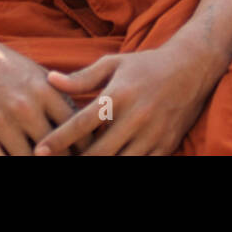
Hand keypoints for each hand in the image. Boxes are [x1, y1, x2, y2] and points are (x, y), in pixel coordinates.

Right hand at [0, 28, 81, 155]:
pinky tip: (18, 160)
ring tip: (44, 160)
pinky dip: (11, 165)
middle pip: (57, 149)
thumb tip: (85, 119)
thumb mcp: (37, 73)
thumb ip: (60, 96)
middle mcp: (25, 108)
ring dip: (38, 162)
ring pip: (30, 160)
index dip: (87, 145)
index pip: (76, 127)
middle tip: (72, 161)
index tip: (89, 151)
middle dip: (66, 158)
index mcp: (44, 91)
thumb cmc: (4, 63)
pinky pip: (0, 163)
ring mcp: (1, 122)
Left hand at [33, 41, 227, 155]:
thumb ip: (82, 78)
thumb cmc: (146, 65)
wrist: (192, 69)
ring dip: (98, 166)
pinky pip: (141, 166)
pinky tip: (108, 166)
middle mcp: (136, 117)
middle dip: (76, 161)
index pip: (82, 122)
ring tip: (79, 164)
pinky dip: (124, 168)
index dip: (59, 139)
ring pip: (120, 164)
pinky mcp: (165, 147)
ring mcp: (152, 135)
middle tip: (54, 162)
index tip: (40, 150)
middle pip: (99, 152)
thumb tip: (50, 80)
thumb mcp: (113, 64)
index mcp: (118, 95)